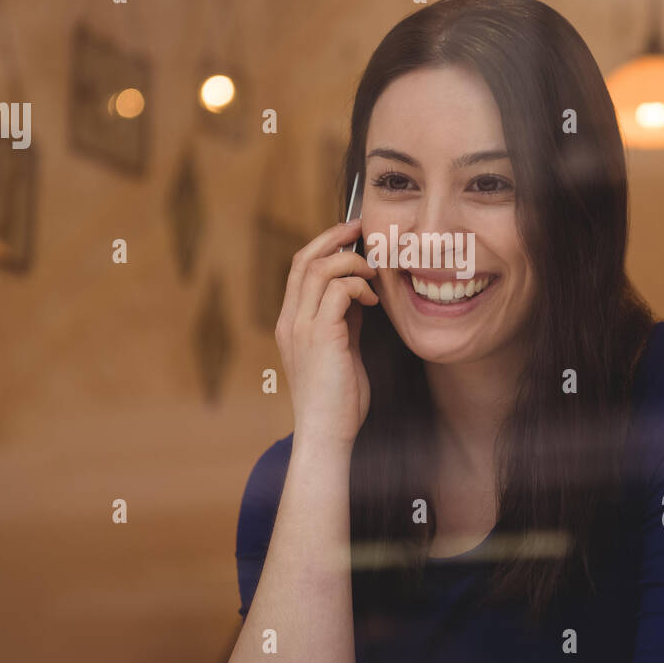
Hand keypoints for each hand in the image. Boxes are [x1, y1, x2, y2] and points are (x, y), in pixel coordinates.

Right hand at [275, 217, 378, 447]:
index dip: (324, 246)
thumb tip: (359, 294)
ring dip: (352, 262)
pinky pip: (338, 290)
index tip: (351, 236)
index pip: (300, 269)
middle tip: (362, 228)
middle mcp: (290, 320)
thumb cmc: (338, 400)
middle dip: (335, 237)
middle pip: (304, 259)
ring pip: (320, 268)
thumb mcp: (341, 351)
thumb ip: (344, 321)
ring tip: (373, 272)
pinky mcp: (320, 335)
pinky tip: (372, 301)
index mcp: (291, 323)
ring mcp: (301, 327)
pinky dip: (358, 286)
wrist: (327, 434)